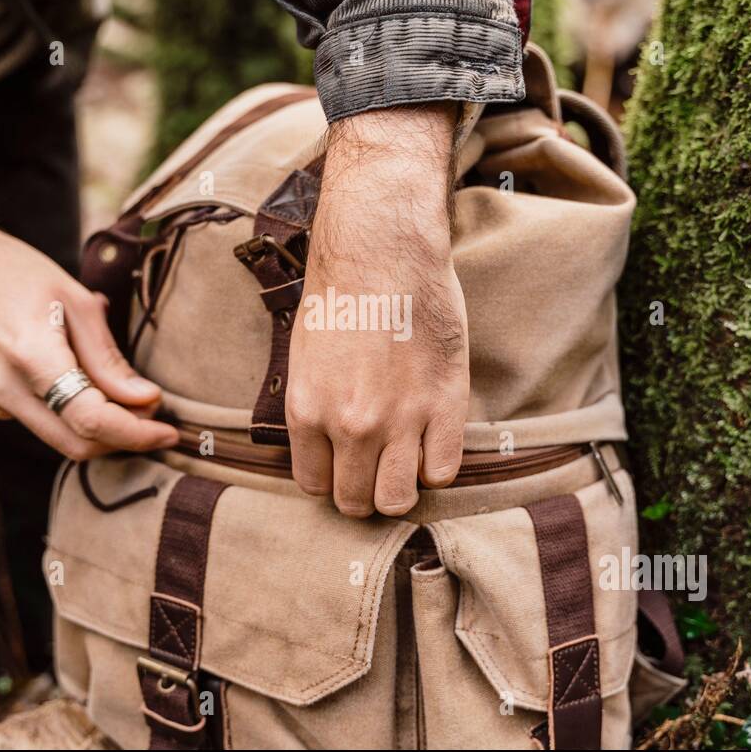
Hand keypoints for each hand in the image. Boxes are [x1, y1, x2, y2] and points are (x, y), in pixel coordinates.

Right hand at [0, 205, 178, 459]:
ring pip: (61, 441)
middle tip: (157, 416)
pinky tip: (90, 383)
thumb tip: (145, 400)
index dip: (136, 434)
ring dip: (102, 431)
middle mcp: (4, 389)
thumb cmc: (15, 272)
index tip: (168, 433)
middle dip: (124, 440)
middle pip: (77, 445)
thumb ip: (108, 358)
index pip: (90, 419)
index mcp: (29, 356)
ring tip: (131, 398)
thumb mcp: (73, 300)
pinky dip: (77, 416)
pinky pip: (45, 423)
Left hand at [286, 103, 469, 516]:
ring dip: (401, 487)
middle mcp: (350, 425)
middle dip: (364, 490)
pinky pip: (442, 471)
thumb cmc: (341, 293)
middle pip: (356, 501)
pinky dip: (437, 465)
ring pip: (398, 498)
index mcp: (307, 413)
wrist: (382, 250)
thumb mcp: (306, 357)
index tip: (345, 464)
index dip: (333, 478)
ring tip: (405, 462)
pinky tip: (432, 441)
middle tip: (377, 467)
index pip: (316, 486)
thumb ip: (316, 409)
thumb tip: (329, 446)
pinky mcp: (445, 404)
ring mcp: (400, 419)